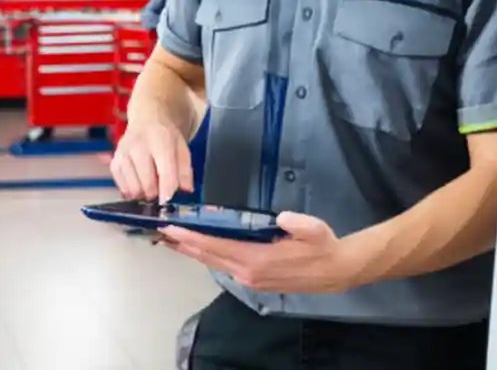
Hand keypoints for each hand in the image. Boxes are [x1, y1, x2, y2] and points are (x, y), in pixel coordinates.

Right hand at [109, 118, 192, 202]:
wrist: (147, 118)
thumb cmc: (166, 136)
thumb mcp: (182, 148)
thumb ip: (185, 170)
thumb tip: (186, 190)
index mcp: (161, 139)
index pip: (165, 170)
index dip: (167, 190)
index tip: (168, 200)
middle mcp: (139, 145)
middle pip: (147, 184)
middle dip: (156, 193)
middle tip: (161, 189)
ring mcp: (123, 154)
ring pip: (133, 189)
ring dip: (143, 193)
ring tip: (150, 184)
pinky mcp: (114, 162)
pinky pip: (122, 188)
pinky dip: (131, 191)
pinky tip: (139, 182)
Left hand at [160, 212, 365, 294]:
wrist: (334, 271)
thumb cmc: (323, 247)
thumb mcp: (314, 229)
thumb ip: (297, 223)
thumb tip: (281, 217)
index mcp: (258, 259)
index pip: (217, 246)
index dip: (193, 237)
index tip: (173, 228)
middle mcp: (248, 272)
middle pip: (208, 256)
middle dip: (184, 244)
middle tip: (162, 230)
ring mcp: (249, 278)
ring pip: (213, 263)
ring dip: (193, 251)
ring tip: (173, 239)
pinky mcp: (254, 280)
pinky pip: (223, 266)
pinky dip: (208, 256)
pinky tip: (201, 249)